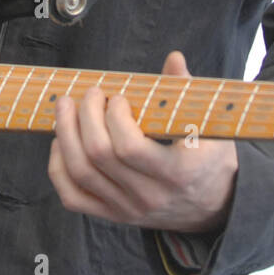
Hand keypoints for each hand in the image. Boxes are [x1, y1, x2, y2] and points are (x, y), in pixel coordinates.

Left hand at [47, 50, 237, 234]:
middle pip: (100, 156)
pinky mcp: (114, 216)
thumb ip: (187, 92)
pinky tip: (61, 142)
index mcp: (179, 171)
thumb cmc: (209, 157)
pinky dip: (58, 168)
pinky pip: (74, 198)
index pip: (130, 148)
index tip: (117, 97)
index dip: (114, 117)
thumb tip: (173, 58)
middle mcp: (152, 195)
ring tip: (65, 108)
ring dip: (66, 135)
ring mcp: (130, 209)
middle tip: (90, 93)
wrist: (215, 206)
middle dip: (85, 117)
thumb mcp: (210, 125)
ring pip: (81, 174)